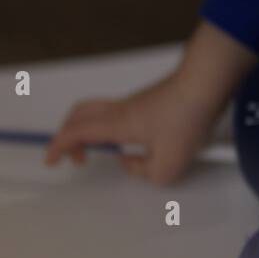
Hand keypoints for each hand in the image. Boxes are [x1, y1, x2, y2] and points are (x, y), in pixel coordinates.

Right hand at [44, 20, 258, 184]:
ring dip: (93, 129)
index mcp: (116, 124)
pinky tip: (135, 140)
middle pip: (80, 114)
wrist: (206, 84)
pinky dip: (113, 125)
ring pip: (100, 110)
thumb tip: (133, 163)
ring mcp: (136, 102)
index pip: (75, 133)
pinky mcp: (152, 99)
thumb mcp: (168, 166)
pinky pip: (120, 111)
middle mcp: (120, 109)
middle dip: (69, 135)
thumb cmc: (186, 120)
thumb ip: (145, 173)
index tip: (51, 160)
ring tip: (106, 150)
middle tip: (77, 156)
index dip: (58, 147)